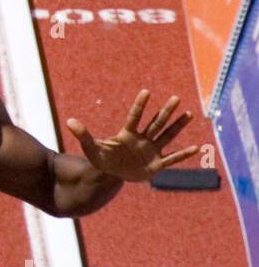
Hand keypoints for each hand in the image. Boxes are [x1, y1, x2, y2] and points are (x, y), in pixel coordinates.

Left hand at [66, 90, 199, 181]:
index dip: (139, 105)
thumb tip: (69, 121)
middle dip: (165, 112)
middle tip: (175, 98)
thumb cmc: (102, 158)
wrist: (111, 174)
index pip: (134, 117)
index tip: (145, 92)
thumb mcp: (91, 148)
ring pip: (166, 136)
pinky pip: (172, 159)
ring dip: (177, 126)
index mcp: (128, 134)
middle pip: (155, 123)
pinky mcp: (156, 164)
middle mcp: (143, 139)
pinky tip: (196, 148)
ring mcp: (151, 150)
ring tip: (189, 114)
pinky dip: (183, 155)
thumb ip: (83, 135)